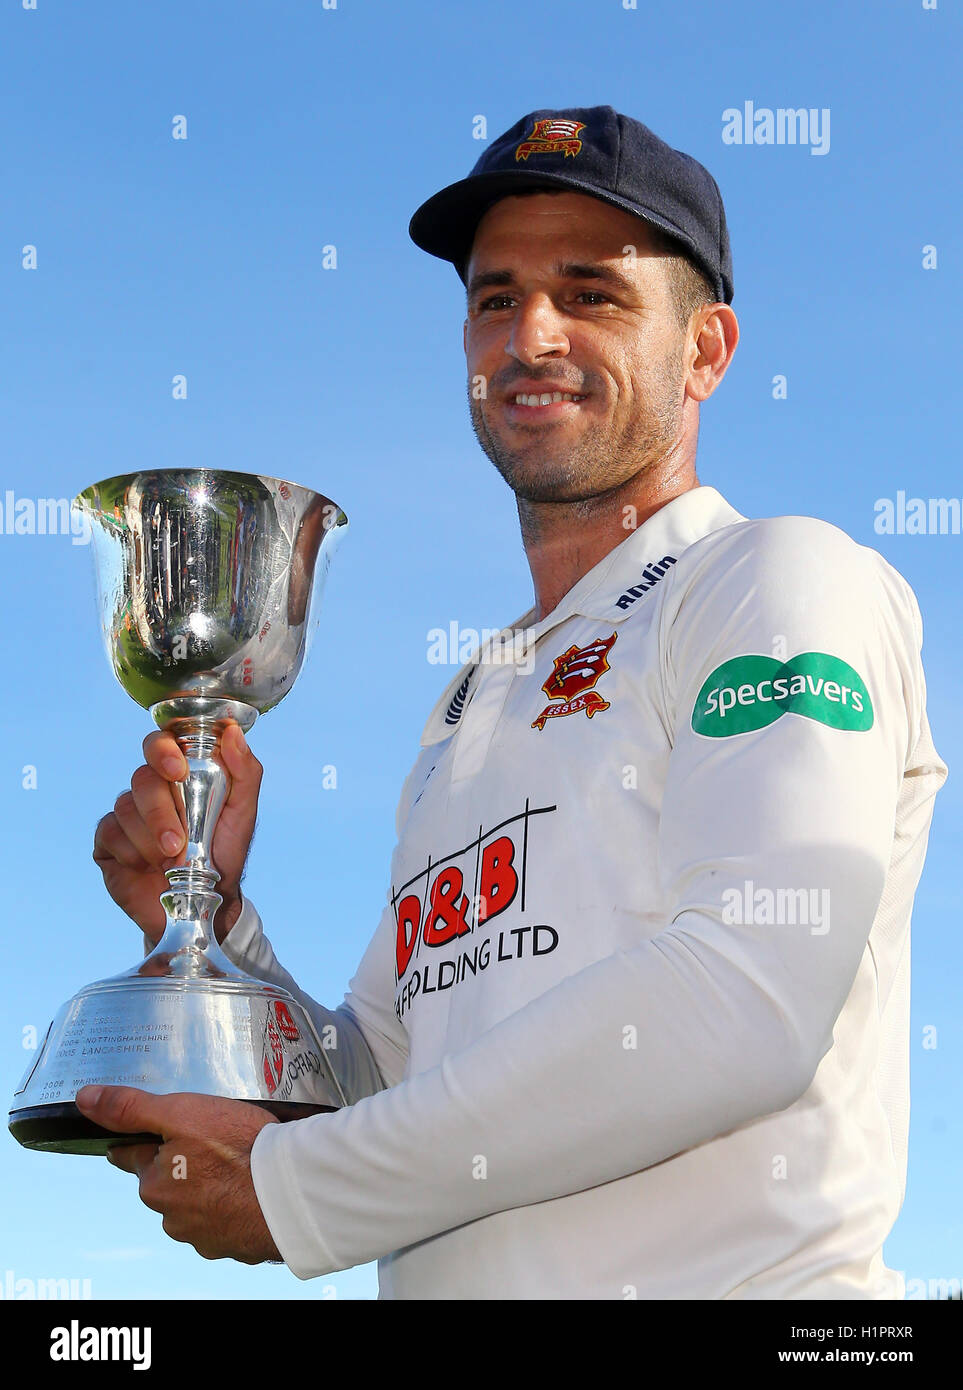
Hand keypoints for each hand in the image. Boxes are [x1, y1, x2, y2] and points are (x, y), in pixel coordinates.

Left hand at [75, 1085, 281, 1263]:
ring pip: (194, 1205)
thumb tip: (84, 1099)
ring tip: (237, 1165)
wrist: (290, 1191)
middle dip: (180, 1165)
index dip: (145, 1139)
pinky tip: (252, 1189)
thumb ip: (132, 1107)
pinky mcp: (234, 1247)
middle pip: (166, 1183)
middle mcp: (171, 1217)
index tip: (156, 1132)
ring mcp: (203, 1236)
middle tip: (212, 1142)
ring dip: (207, 1189)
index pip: (133, 1156)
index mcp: (154, 1183)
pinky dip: (233, 1207)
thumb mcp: (181, 1112)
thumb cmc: (237, 1146)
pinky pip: (225, 1222)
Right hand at [92, 722, 262, 944]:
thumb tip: (232, 732)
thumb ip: (245, 772)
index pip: (160, 744)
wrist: (204, 904)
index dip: (163, 751)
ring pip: (126, 808)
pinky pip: (109, 833)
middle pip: (142, 778)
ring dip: (151, 839)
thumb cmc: (224, 853)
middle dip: (161, 812)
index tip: (178, 770)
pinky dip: (133, 853)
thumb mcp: (243, 814)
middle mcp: (149, 789)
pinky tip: (148, 867)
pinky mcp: (107, 842)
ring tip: (172, 862)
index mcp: (178, 774)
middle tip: (178, 842)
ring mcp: (126, 815)